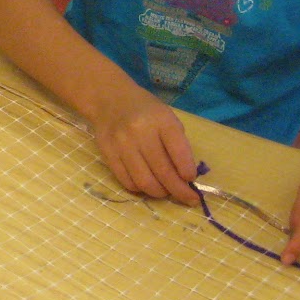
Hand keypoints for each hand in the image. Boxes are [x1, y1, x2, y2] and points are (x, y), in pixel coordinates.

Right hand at [89, 83, 200, 205]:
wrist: (109, 100)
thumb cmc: (146, 110)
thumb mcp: (167, 118)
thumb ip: (177, 144)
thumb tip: (185, 177)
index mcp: (161, 121)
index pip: (179, 152)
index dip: (187, 172)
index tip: (191, 180)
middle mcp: (141, 132)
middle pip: (163, 172)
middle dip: (179, 191)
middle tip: (188, 199)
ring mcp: (122, 144)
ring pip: (144, 182)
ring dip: (159, 193)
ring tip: (166, 192)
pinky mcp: (108, 154)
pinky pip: (126, 181)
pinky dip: (140, 189)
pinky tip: (147, 185)